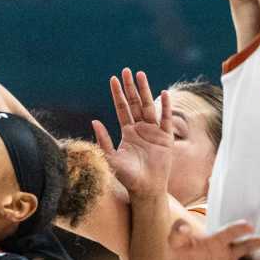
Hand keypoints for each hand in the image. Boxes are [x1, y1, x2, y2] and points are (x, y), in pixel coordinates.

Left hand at [92, 68, 172, 196]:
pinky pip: (166, 119)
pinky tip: (164, 93)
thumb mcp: (111, 158)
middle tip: (127, 70)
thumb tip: (94, 121)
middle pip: (135, 103)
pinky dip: (165, 107)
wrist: (146, 189)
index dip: (118, 94)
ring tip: (141, 75)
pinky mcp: (166, 138)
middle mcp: (140, 129)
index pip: (122, 108)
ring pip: (149, 106)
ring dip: (146, 91)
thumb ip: (103, 140)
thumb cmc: (127, 177)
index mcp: (127, 132)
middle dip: (131, 87)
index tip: (113, 79)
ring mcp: (154, 132)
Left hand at [168, 220, 259, 259]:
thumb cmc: (182, 250)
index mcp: (216, 240)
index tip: (248, 226)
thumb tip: (183, 226)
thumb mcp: (175, 240)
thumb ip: (179, 231)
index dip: (238, 229)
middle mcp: (227, 253)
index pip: (229, 233)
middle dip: (258, 244)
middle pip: (245, 247)